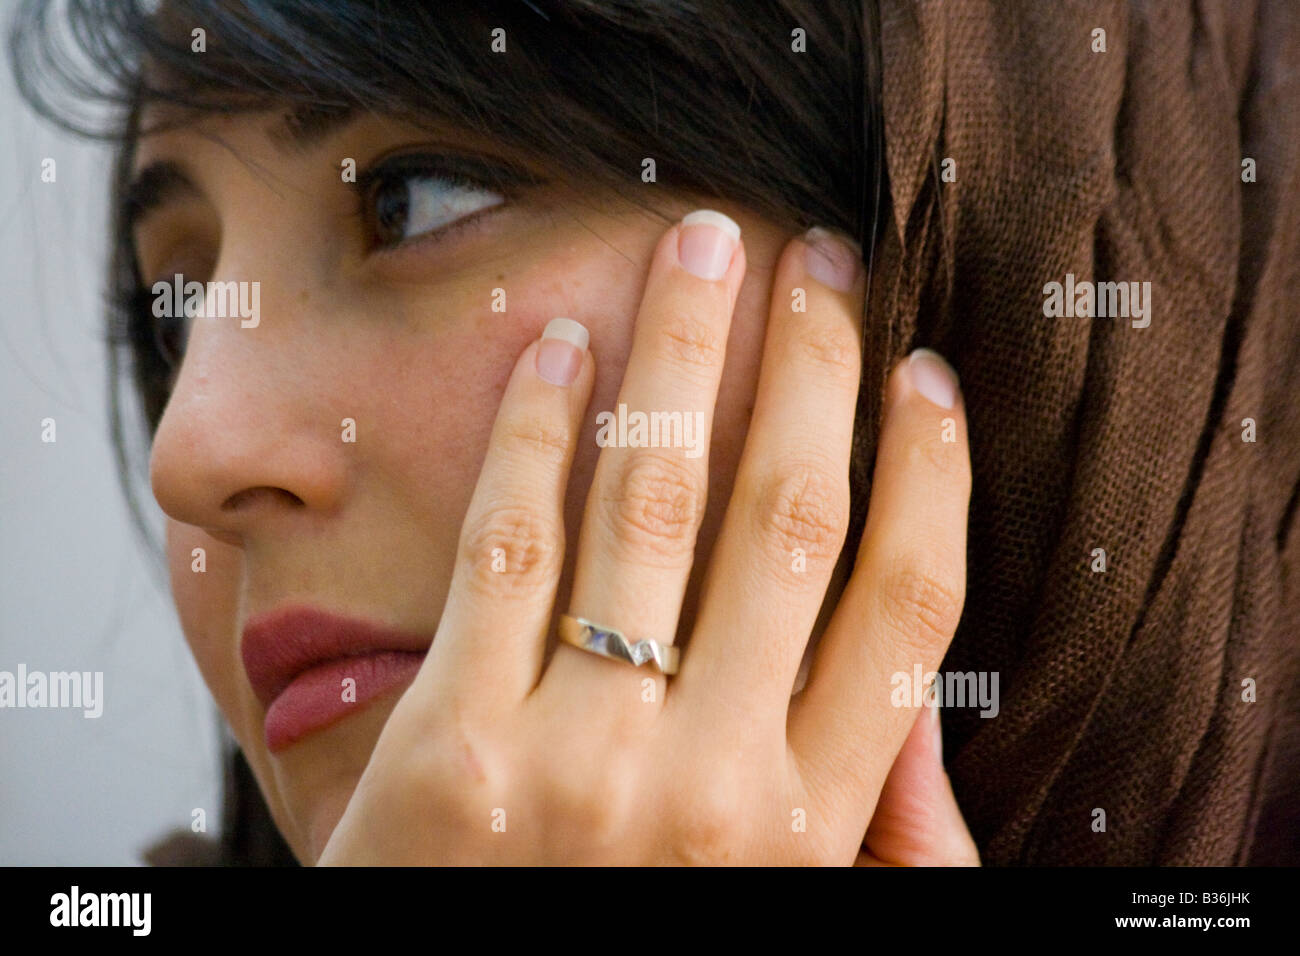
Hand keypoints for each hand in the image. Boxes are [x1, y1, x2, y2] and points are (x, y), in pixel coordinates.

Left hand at [318, 211, 976, 864]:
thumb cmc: (635, 946)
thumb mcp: (787, 911)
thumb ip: (872, 829)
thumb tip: (926, 702)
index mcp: (809, 824)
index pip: (905, 607)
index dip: (927, 470)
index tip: (924, 372)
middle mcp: (712, 782)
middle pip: (790, 519)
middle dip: (814, 364)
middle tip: (819, 257)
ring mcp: (579, 757)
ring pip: (654, 504)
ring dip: (687, 351)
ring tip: (705, 246)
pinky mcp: (454, 743)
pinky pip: (510, 547)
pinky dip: (538, 430)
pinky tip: (563, 347)